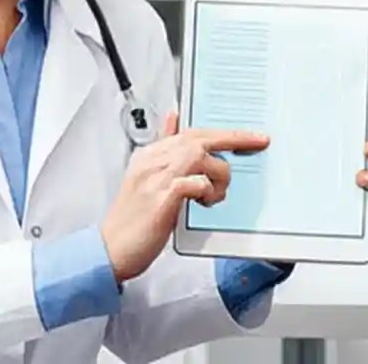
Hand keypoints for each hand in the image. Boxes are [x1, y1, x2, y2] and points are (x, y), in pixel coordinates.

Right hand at [100, 113, 269, 282]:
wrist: (110, 248)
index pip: (192, 132)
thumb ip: (163, 148)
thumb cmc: (132, 218)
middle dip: (235, 139)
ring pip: (201, 157)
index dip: (224, 133)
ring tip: (212, 197)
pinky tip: (203, 202)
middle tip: (258, 143)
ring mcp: (156, 178)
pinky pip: (196, 182)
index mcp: (151, 154)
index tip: (249, 136)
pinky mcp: (161, 198)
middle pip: (200, 138)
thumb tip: (173, 118)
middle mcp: (153, 161)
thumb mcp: (146, 176)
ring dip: (218, 176)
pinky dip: (206, 190)